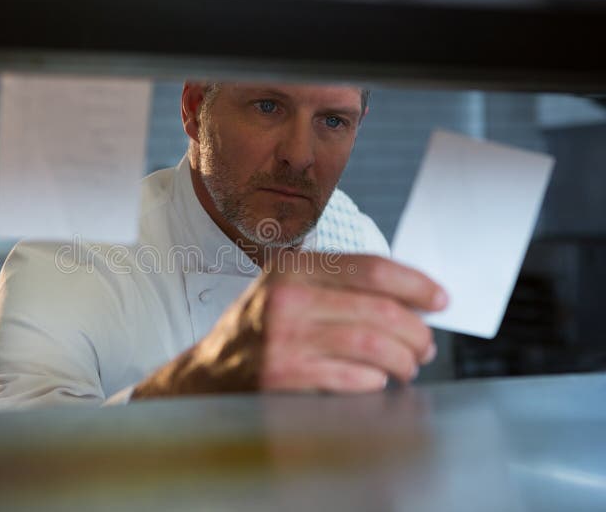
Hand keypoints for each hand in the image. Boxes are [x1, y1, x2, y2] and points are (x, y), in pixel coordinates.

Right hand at [132, 252, 446, 397]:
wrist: (207, 373)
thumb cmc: (257, 329)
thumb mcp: (286, 290)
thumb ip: (336, 285)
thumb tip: (409, 298)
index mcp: (293, 267)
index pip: (370, 267)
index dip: (414, 283)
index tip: (439, 298)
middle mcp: (287, 296)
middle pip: (378, 308)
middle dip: (415, 330)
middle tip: (426, 344)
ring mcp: (283, 337)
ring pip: (371, 345)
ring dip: (403, 358)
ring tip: (409, 365)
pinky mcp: (283, 375)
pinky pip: (351, 377)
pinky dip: (375, 381)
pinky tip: (377, 381)